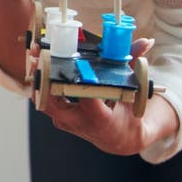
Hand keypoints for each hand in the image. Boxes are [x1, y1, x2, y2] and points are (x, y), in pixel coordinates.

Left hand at [37, 39, 176, 155]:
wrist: (118, 139)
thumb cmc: (127, 115)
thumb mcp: (134, 92)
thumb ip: (134, 65)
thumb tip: (146, 41)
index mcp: (100, 120)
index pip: (86, 98)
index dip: (78, 81)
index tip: (72, 64)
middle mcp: (78, 123)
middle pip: (54, 101)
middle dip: (44, 77)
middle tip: (39, 55)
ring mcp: (65, 122)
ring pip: (44, 100)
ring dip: (37, 77)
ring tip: (34, 55)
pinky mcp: (57, 118)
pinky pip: (44, 100)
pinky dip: (40, 83)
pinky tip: (37, 65)